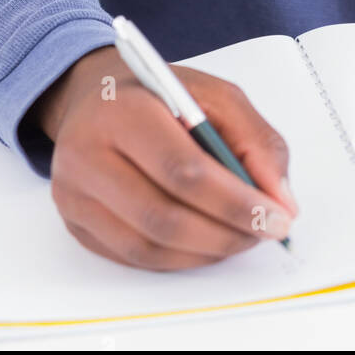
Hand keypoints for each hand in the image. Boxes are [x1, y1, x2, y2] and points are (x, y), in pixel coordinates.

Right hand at [26, 46, 298, 270]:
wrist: (93, 96)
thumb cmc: (158, 95)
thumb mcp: (213, 95)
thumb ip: (255, 140)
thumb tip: (281, 199)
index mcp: (122, 110)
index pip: (182, 170)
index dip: (234, 202)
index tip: (277, 216)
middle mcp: (86, 154)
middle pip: (164, 218)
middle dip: (227, 233)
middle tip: (267, 231)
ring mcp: (74, 195)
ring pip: (148, 248)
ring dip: (207, 252)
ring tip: (241, 236)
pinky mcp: (74, 224)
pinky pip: (133, 259)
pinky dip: (180, 259)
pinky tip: (206, 242)